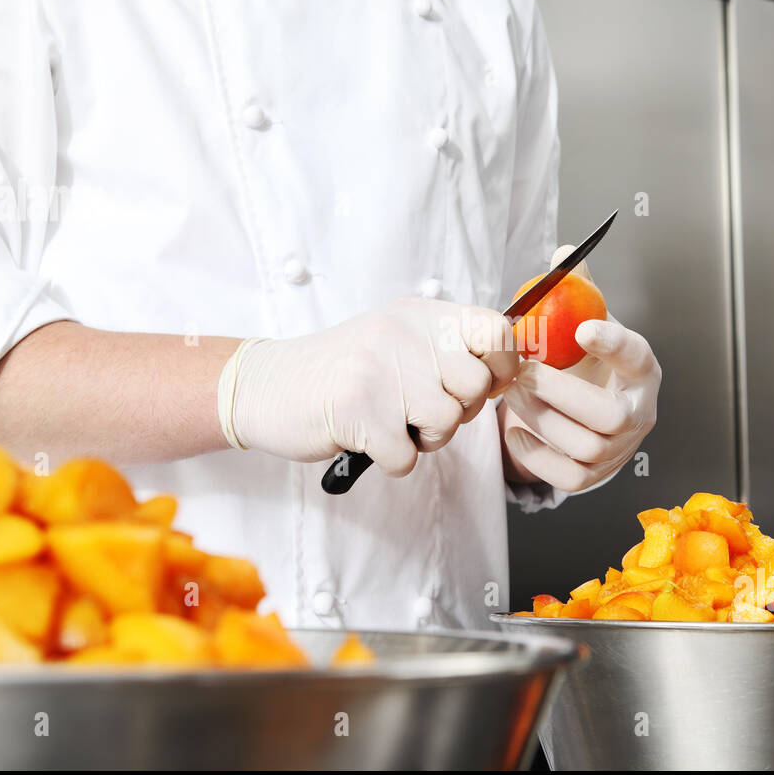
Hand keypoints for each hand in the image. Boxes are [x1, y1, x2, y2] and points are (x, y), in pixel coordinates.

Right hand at [222, 298, 517, 475]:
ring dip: (423, 438)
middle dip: (456, 411)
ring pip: (447, 424)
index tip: (479, 382)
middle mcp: (404, 336)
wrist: (265, 385)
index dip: (501, 364)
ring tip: (389, 422)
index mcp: (419, 316)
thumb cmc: (340, 370)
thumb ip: (446, 349)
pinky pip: (407, 456)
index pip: (495, 329)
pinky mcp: (359, 412)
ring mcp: (381, 372)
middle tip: (419, 410)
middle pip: (476, 386)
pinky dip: (390, 458)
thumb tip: (508, 370)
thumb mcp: (396, 339)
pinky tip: (366, 438)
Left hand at [501, 248, 659, 492]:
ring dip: (541, 419)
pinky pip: (570, 478)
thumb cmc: (588, 361)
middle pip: (607, 415)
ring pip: (586, 445)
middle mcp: (640, 412)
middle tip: (521, 373)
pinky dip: (537, 456)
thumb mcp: (589, 322)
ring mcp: (621, 448)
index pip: (636, 356)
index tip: (582, 329)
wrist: (592, 408)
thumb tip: (562, 254)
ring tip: (512, 393)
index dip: (612, 345)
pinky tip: (514, 430)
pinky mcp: (597, 474)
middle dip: (559, 394)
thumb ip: (577, 290)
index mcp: (642, 369)